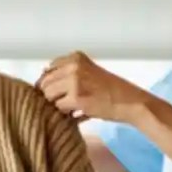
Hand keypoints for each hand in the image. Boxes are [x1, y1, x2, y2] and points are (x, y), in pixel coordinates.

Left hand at [36, 51, 151, 123]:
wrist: (130, 101)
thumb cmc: (110, 90)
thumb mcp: (89, 73)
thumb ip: (67, 73)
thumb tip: (41, 82)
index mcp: (76, 57)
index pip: (48, 69)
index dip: (50, 84)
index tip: (59, 93)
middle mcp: (74, 65)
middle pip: (45, 83)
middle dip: (51, 96)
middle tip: (64, 104)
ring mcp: (74, 81)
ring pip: (49, 96)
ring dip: (57, 105)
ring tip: (72, 108)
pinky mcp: (77, 97)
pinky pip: (58, 107)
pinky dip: (65, 114)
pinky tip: (77, 113)